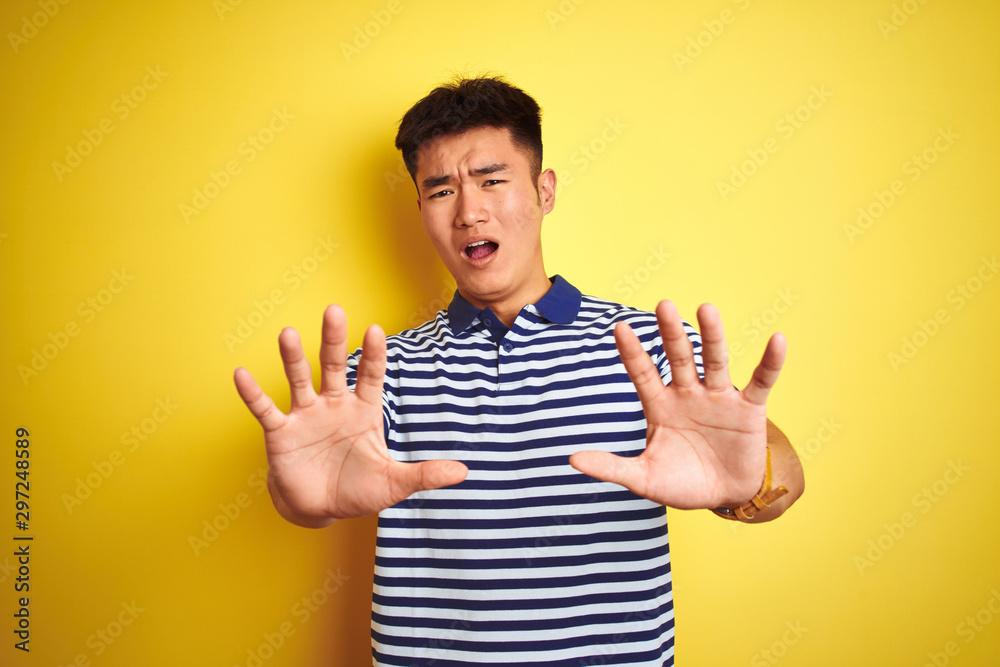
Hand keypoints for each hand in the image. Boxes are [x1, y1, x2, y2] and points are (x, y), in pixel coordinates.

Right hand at [233, 305, 467, 525]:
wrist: (320, 508)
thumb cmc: (358, 489)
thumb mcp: (394, 483)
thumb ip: (424, 475)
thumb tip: (463, 473)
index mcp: (363, 410)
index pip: (371, 375)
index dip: (374, 354)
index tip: (376, 329)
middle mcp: (333, 405)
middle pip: (334, 365)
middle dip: (333, 339)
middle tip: (334, 310)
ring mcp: (306, 416)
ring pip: (299, 379)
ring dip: (293, 358)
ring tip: (287, 333)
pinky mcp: (281, 433)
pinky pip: (265, 409)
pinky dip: (253, 394)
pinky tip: (241, 375)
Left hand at [569, 301, 785, 509]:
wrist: (724, 497)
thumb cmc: (681, 483)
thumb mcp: (644, 478)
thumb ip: (611, 467)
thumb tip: (572, 460)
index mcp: (660, 406)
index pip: (643, 373)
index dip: (632, 352)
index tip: (619, 328)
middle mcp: (688, 394)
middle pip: (679, 358)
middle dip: (671, 333)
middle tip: (663, 305)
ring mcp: (719, 398)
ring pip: (715, 361)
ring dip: (712, 336)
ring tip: (706, 309)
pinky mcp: (749, 409)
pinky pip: (762, 382)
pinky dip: (770, 362)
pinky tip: (777, 340)